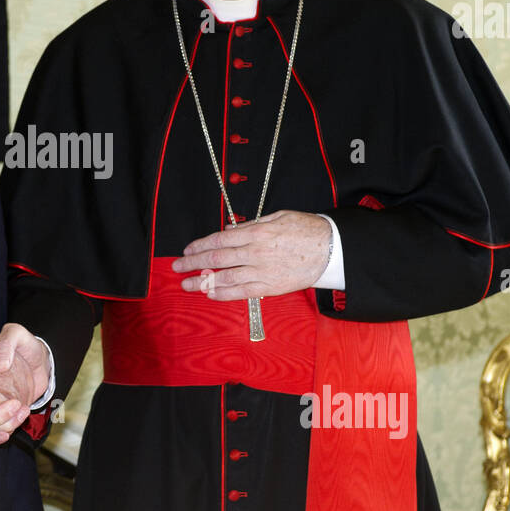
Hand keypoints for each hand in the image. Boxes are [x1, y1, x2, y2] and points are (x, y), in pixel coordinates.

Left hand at [172, 210, 330, 299]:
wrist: (332, 249)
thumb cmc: (306, 229)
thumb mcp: (278, 216)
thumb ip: (252, 225)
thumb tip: (229, 231)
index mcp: (257, 232)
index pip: (220, 239)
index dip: (200, 245)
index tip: (187, 249)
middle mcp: (256, 252)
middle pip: (217, 258)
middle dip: (194, 263)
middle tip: (177, 267)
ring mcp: (263, 271)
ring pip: (226, 277)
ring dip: (203, 281)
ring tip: (187, 284)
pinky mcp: (271, 287)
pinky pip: (242, 292)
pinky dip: (224, 293)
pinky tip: (210, 293)